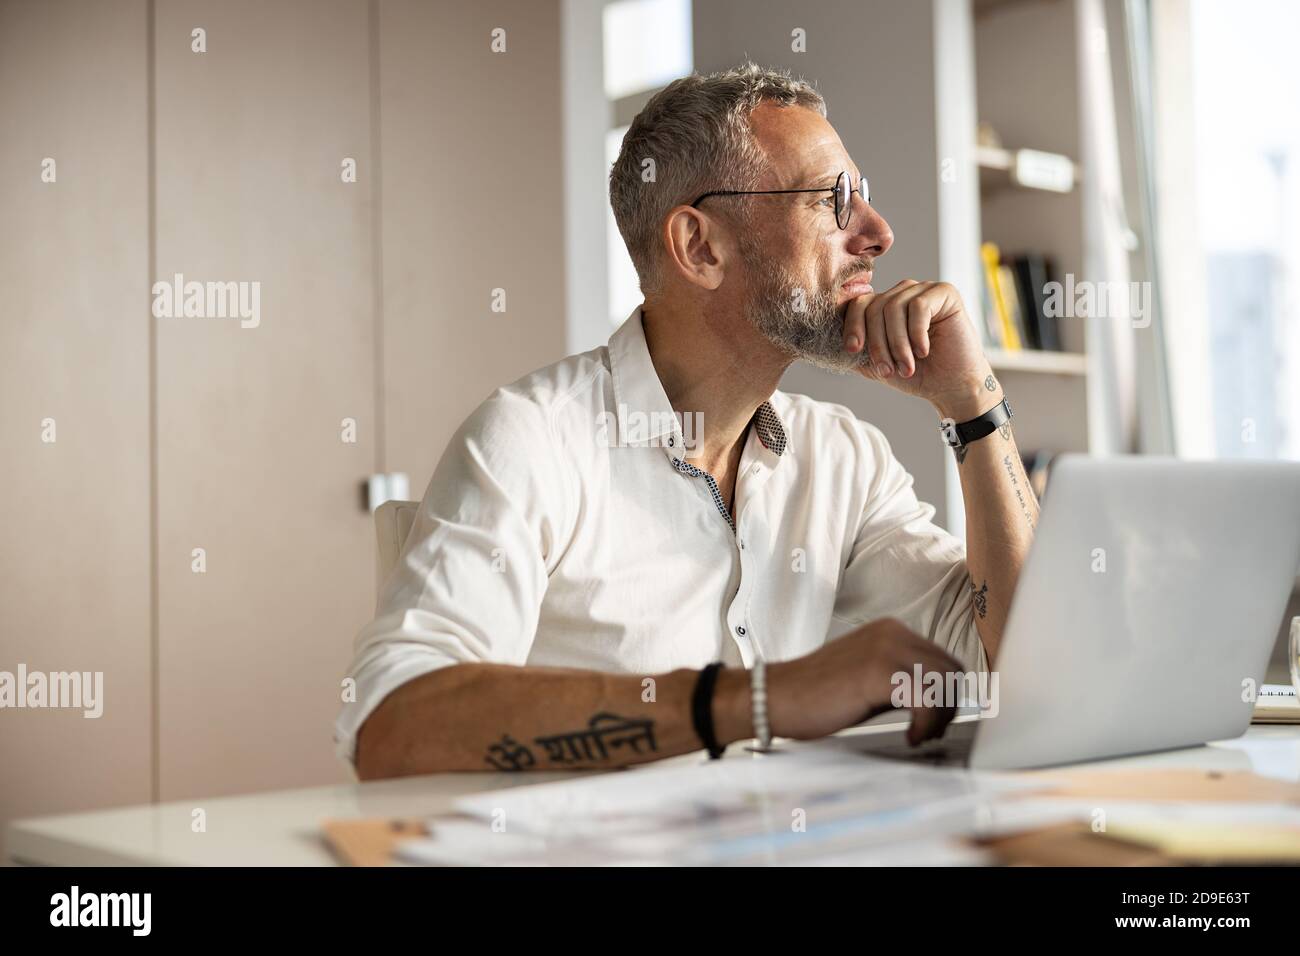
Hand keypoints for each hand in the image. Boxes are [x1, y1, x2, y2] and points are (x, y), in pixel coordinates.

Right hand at [766, 618, 963, 745]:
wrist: (776, 697)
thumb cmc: (816, 695)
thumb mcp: (868, 677)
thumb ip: (901, 678)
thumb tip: (940, 699)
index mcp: (891, 630)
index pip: (945, 660)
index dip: (947, 695)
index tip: (932, 719)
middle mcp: (892, 632)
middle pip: (952, 670)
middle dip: (948, 707)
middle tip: (928, 731)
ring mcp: (886, 649)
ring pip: (945, 683)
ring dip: (939, 717)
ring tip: (919, 734)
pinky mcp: (878, 672)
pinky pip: (926, 700)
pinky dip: (925, 724)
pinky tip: (909, 737)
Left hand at [843, 279, 997, 420]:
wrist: (952, 387)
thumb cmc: (917, 375)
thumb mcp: (878, 364)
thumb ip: (858, 351)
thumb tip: (829, 345)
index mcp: (886, 306)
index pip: (859, 304)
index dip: (852, 326)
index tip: (853, 350)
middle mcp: (903, 293)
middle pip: (875, 306)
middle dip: (877, 343)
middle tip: (887, 371)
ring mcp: (924, 290)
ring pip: (894, 307)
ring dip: (897, 344)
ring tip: (907, 367)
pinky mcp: (945, 292)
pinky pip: (918, 307)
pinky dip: (917, 334)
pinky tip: (924, 351)